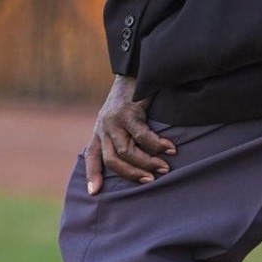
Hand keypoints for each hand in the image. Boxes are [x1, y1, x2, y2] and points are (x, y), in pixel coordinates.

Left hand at [84, 75, 174, 194]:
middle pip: (112, 160)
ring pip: (127, 151)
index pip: (92, 156)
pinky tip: (169, 149)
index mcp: (100, 131)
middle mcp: (103, 127)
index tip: (93, 193)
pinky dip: (157, 145)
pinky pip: (142, 135)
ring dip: (147, 162)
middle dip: (131, 173)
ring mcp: (114, 120)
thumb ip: (124, 136)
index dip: (92, 174)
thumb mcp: (122, 118)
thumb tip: (138, 160)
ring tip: (164, 167)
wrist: (136, 69)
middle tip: (150, 180)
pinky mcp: (128, 112)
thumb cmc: (134, 96)